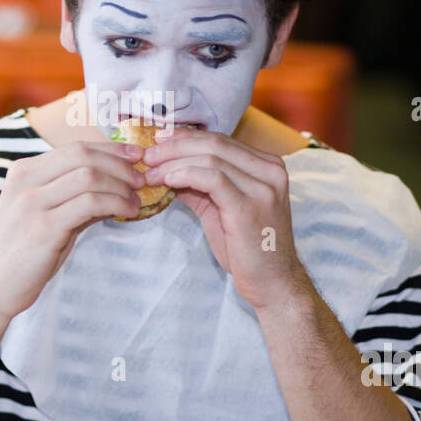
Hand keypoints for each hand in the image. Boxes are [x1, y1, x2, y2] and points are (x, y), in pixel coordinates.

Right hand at [0, 141, 145, 320]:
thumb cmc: (22, 252)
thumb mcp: (44, 213)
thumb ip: (74, 196)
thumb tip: (116, 183)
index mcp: (23, 171)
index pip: (75, 148)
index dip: (110, 149)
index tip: (135, 156)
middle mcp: (25, 181)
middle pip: (83, 156)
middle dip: (120, 165)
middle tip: (141, 179)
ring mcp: (32, 203)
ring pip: (89, 177)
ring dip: (121, 187)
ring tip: (136, 201)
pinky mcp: (43, 228)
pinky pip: (89, 204)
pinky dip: (115, 204)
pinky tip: (127, 212)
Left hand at [140, 128, 310, 311]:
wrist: (272, 282)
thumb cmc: (248, 247)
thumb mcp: (222, 208)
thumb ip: (200, 185)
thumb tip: (166, 169)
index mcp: (267, 166)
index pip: (220, 140)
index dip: (185, 138)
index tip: (158, 141)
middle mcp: (270, 171)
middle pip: (215, 144)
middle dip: (175, 146)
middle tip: (148, 155)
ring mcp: (263, 188)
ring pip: (212, 158)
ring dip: (174, 162)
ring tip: (151, 172)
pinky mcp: (249, 207)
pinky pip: (213, 179)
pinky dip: (186, 175)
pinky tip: (168, 180)